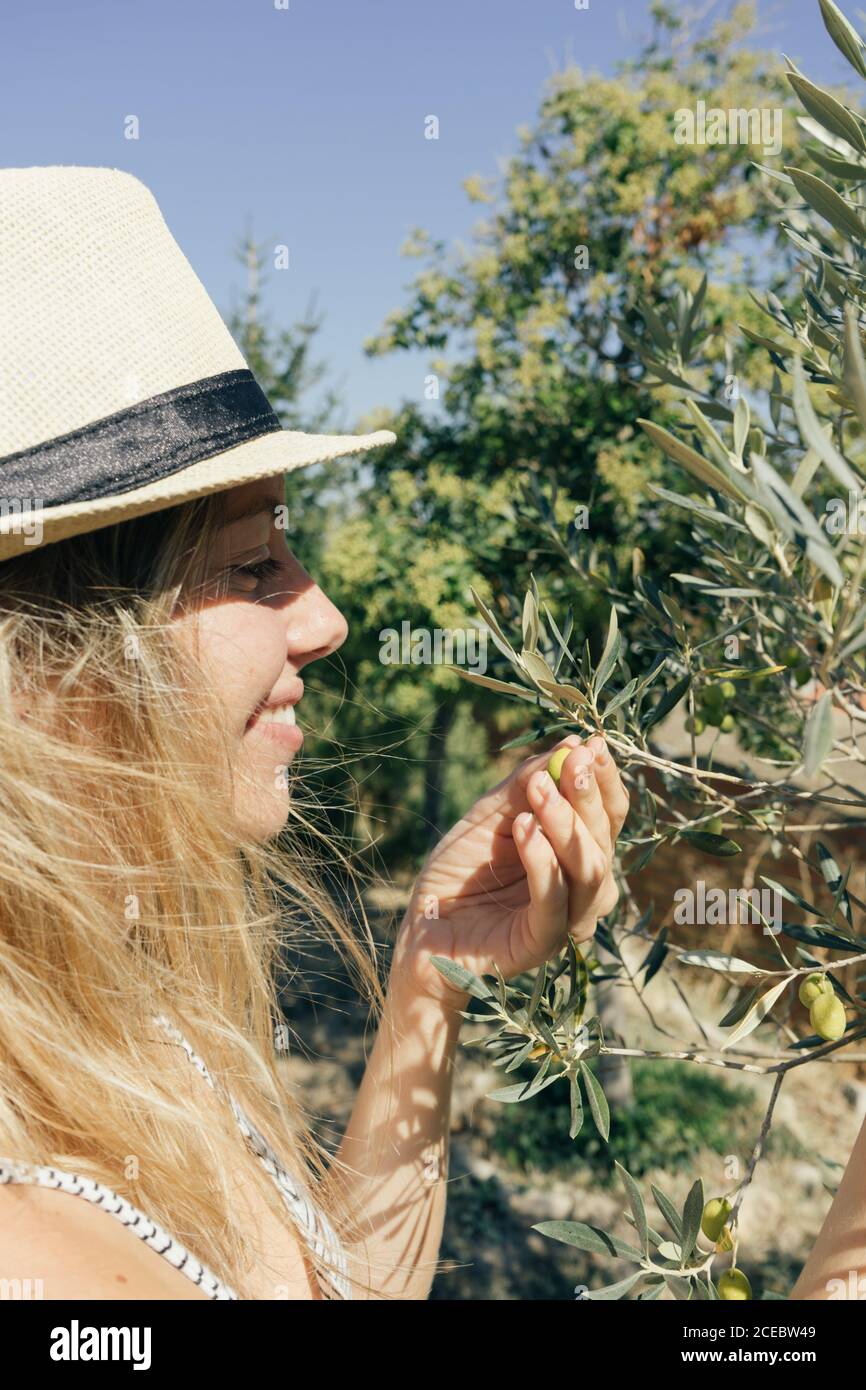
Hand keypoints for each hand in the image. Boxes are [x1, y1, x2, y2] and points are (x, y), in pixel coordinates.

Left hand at [391, 733, 629, 1008]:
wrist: (424, 923)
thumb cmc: (460, 868)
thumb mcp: (490, 814)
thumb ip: (526, 784)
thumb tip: (570, 745)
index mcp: (577, 852)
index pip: (609, 814)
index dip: (605, 779)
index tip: (592, 744)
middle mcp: (583, 886)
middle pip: (605, 838)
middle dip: (588, 794)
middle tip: (571, 760)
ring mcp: (568, 916)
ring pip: (589, 869)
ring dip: (565, 822)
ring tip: (537, 789)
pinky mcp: (542, 941)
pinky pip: (554, 901)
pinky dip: (543, 862)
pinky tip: (524, 829)